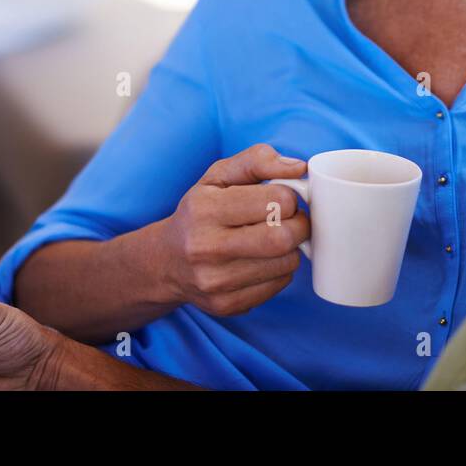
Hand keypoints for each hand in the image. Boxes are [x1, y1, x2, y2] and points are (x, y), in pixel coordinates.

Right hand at [158, 143, 309, 315]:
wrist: (166, 261)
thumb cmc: (200, 211)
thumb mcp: (219, 175)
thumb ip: (258, 160)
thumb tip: (299, 168)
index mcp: (204, 209)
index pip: (276, 201)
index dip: (289, 196)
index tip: (281, 198)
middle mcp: (205, 248)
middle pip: (283, 238)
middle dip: (299, 225)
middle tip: (291, 219)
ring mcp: (215, 282)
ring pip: (286, 264)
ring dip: (290, 248)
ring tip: (274, 238)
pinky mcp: (226, 305)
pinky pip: (279, 285)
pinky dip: (280, 270)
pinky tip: (263, 259)